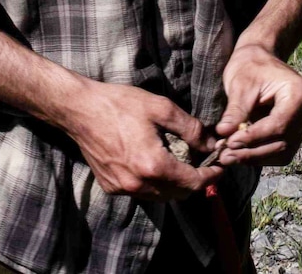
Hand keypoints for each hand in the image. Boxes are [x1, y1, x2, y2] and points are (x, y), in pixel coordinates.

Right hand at [58, 80, 220, 199]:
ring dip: (174, 184)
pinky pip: (141, 192)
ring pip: (160, 196)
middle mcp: (139, 184)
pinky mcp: (111, 187)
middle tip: (202, 164)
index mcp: (153, 165)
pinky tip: (153, 164)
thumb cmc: (120, 104)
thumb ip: (190, 129)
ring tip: (180, 164)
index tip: (221, 168)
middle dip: (194, 181)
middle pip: (178, 194)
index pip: (193, 183)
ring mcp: (123, 188)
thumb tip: (211, 144)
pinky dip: (153, 183)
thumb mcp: (160, 108)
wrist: (79, 110)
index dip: (211, 177)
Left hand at [214, 42, 301, 167]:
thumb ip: (235, 110)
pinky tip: (240, 153)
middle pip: (282, 142)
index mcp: (300, 93)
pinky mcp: (296, 131)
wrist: (259, 59)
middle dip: (252, 151)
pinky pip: (280, 151)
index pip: (278, 124)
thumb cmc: (251, 65)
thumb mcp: (240, 84)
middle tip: (225, 156)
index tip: (230, 143)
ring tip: (229, 157)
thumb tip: (224, 134)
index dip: (253, 137)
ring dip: (255, 157)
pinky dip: (260, 155)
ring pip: (282, 151)